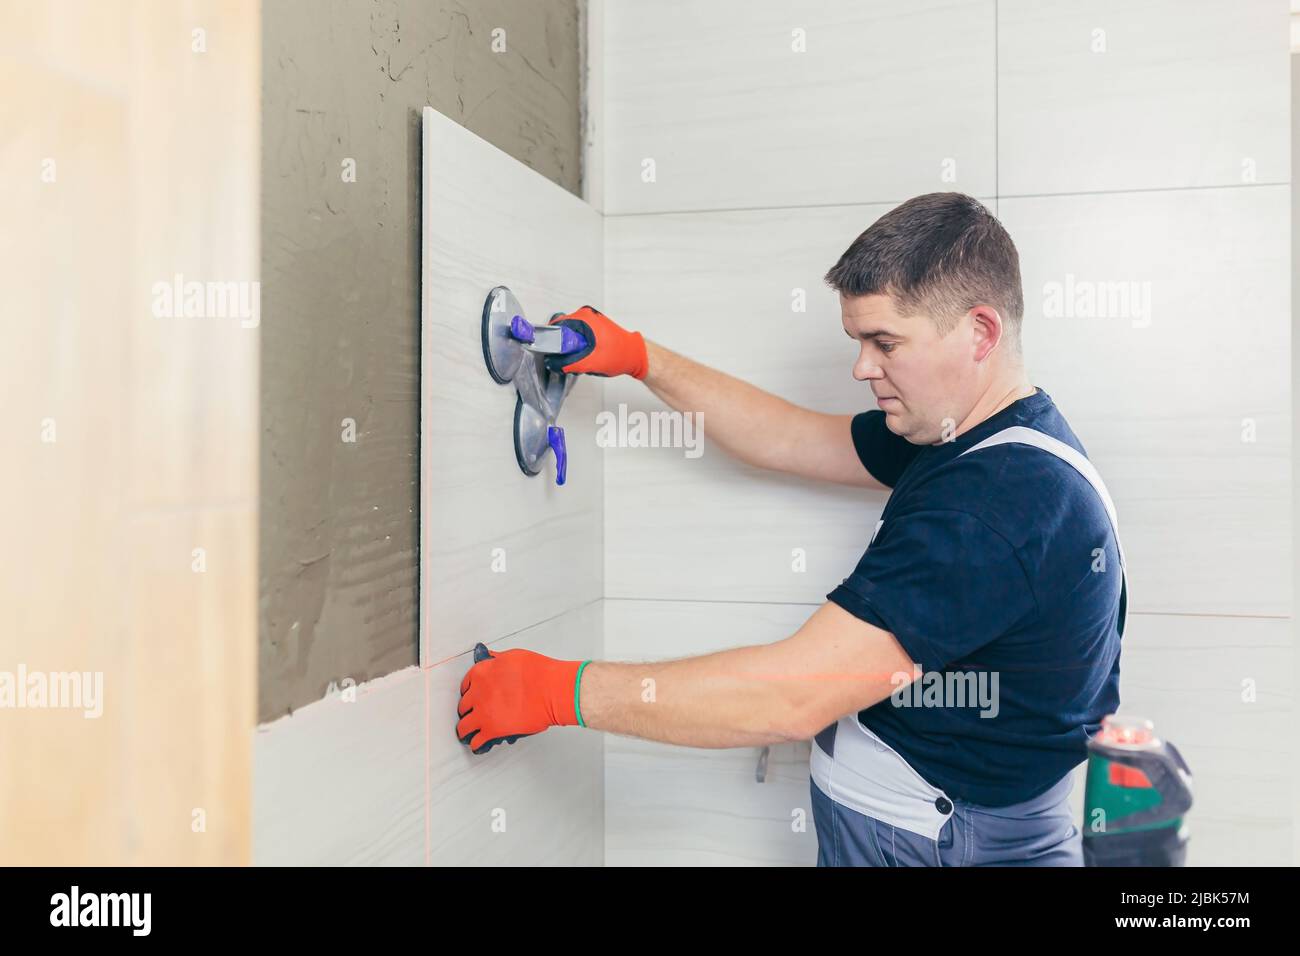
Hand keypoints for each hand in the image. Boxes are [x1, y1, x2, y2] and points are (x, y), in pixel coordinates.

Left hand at [456, 646, 587, 753]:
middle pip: (463, 706)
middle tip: (472, 713)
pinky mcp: (492, 730)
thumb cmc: (539, 673)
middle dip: (468, 710)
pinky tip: (478, 744)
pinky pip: (476, 741)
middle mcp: (477, 693)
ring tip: (468, 733)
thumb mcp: (513, 656)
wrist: (551, 690)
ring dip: (466, 729)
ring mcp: (483, 713)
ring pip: (464, 726)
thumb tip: (491, 661)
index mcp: (481, 672)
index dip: (469, 692)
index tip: (471, 696)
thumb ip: (497, 661)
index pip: (465, 685)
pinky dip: (477, 744)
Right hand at [543, 306, 648, 378]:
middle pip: (562, 332)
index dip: (552, 342)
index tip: (552, 354)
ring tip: (585, 358)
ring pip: (570, 336)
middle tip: (573, 359)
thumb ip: (570, 364)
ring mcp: (590, 320)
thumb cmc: (621, 354)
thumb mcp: (591, 362)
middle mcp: (586, 315)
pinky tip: (589, 356)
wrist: (636, 355)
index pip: (556, 326)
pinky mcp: (593, 328)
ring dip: (573, 350)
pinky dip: (580, 348)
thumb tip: (553, 364)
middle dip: (565, 348)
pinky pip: (578, 337)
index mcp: (583, 318)